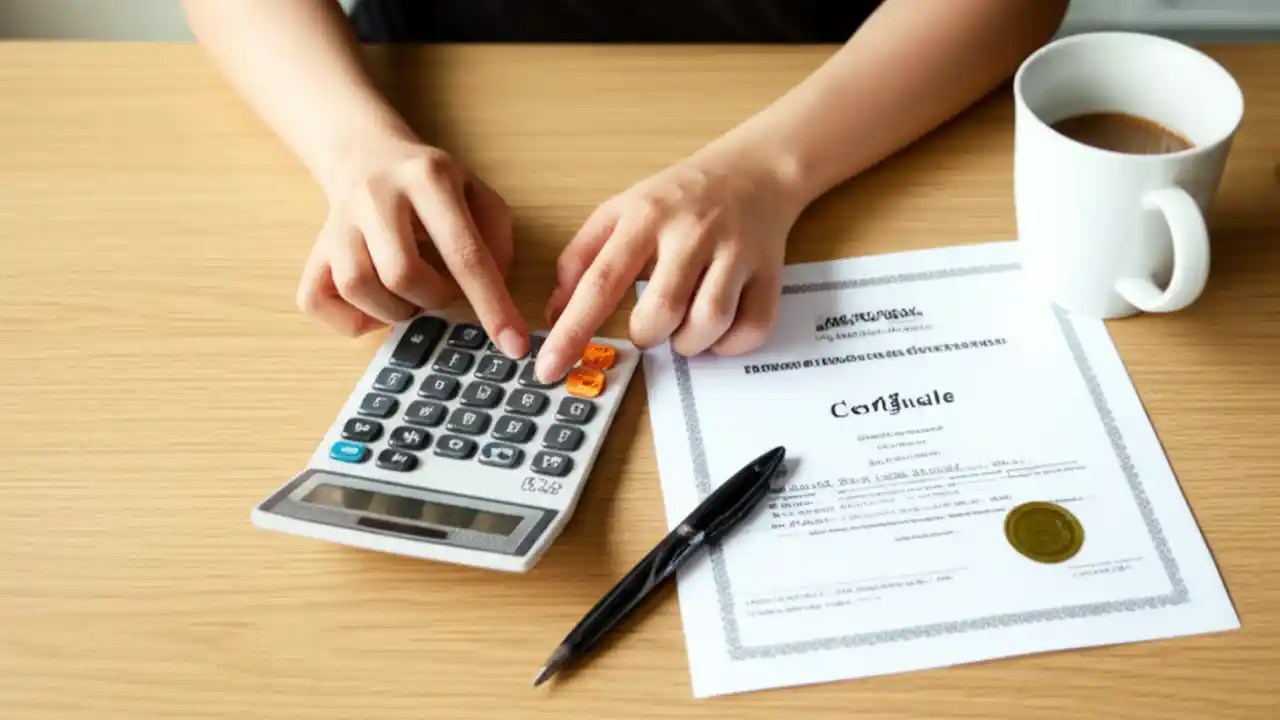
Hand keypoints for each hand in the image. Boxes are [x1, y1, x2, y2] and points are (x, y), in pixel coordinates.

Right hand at [297, 136, 528, 357]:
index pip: (464, 253)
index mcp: (428, 177)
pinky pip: (317, 301)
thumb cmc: (432, 185)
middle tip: (441, 289)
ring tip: (410, 294)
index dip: (492, 305)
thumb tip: (494, 290)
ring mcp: (338, 223)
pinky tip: (375, 304)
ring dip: (394, 310)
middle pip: (404, 274)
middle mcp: (377, 196)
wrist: (366, 154)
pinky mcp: (314, 249)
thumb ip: (496, 239)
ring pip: (359, 287)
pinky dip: (351, 318)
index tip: (513, 345)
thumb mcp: (478, 192)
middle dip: (434, 299)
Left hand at [537, 154, 803, 381]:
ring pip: (709, 322)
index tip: (548, 369)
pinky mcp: (770, 271)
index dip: (572, 331)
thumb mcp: (621, 212)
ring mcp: (735, 250)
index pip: (601, 281)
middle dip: (648, 334)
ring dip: (689, 343)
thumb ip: (582, 258)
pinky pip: (753, 328)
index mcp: (645, 216)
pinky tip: (718, 331)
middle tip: (651, 325)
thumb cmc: (678, 199)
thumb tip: (556, 311)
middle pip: (662, 310)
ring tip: (684, 329)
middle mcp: (691, 231)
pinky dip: (730, 345)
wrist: (755, 170)